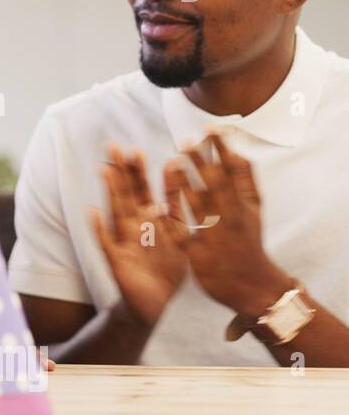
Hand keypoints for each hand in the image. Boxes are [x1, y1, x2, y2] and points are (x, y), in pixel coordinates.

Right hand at [90, 143, 188, 325]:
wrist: (154, 305)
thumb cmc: (165, 268)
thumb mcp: (177, 238)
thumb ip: (175, 211)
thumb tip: (177, 185)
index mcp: (149, 221)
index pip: (142, 191)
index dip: (139, 172)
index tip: (135, 150)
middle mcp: (133, 228)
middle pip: (126, 195)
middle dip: (121, 172)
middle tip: (114, 147)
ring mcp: (123, 242)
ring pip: (117, 212)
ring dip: (111, 191)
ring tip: (105, 169)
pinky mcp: (117, 261)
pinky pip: (107, 243)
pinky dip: (99, 229)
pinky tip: (92, 212)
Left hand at [162, 131, 289, 317]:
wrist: (253, 286)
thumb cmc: (248, 242)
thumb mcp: (254, 210)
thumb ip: (246, 181)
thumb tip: (239, 151)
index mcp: (246, 205)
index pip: (235, 172)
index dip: (223, 150)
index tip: (210, 128)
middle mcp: (232, 219)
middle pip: (216, 186)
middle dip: (202, 162)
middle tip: (187, 140)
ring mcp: (215, 237)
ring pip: (199, 207)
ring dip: (186, 184)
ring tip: (174, 162)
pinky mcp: (199, 255)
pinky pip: (183, 235)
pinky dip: (172, 221)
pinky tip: (159, 205)